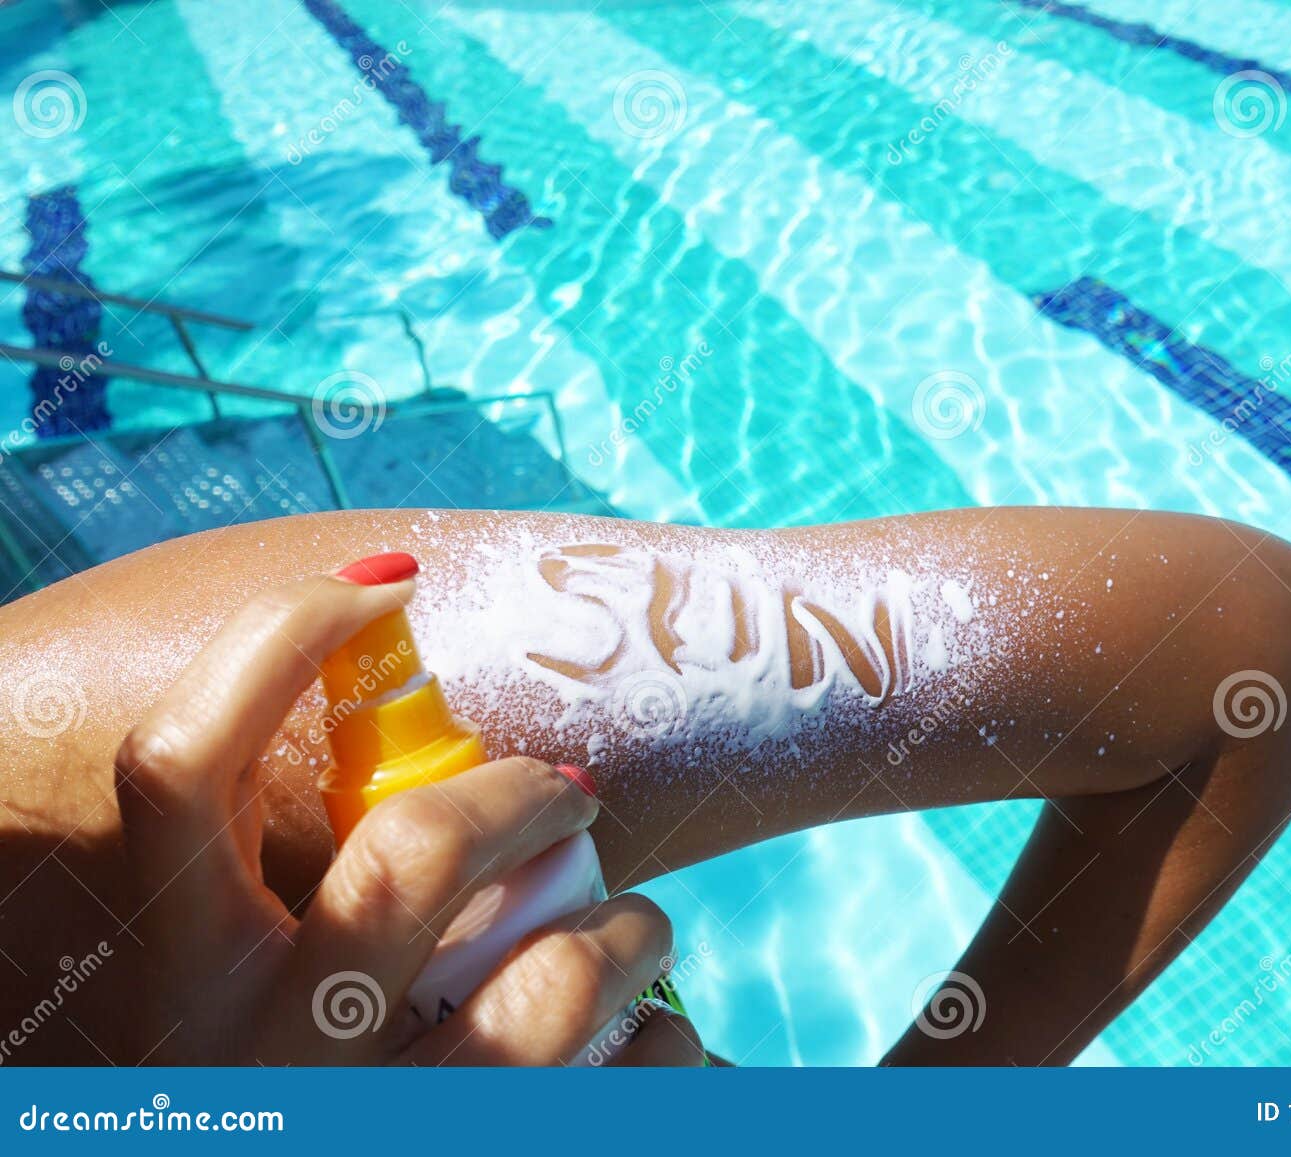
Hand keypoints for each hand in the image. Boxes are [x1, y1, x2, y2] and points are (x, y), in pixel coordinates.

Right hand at [113, 569, 702, 1064]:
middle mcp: (253, 1058)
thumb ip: (267, 912)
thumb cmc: (274, 1100)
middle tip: (576, 793)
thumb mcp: (229, 1010)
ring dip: (632, 935)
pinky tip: (660, 1053)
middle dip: (521, 793)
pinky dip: (664, 1056)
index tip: (383, 584)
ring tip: (647, 932)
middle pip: (409, 853)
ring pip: (546, 987)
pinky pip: (622, 1091)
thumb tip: (403, 761)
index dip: (274, 642)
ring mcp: (371, 1129)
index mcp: (174, 981)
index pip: (178, 765)